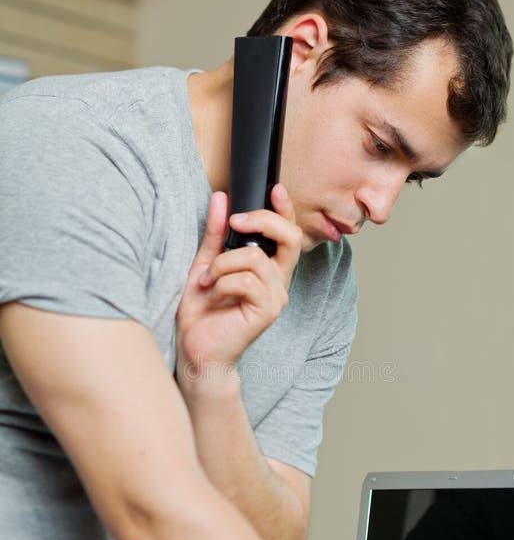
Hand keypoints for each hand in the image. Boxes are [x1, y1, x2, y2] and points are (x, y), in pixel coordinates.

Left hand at [176, 184, 301, 389]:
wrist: (196, 350)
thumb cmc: (202, 313)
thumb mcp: (205, 264)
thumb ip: (216, 234)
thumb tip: (221, 199)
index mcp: (268, 269)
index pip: (288, 233)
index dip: (285, 210)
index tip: (274, 189)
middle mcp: (278, 281)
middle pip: (291, 237)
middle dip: (262, 220)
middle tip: (235, 221)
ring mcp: (276, 297)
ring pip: (256, 257)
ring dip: (222, 263)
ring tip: (208, 280)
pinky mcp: (267, 311)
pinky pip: (247, 280)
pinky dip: (223, 281)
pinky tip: (213, 293)